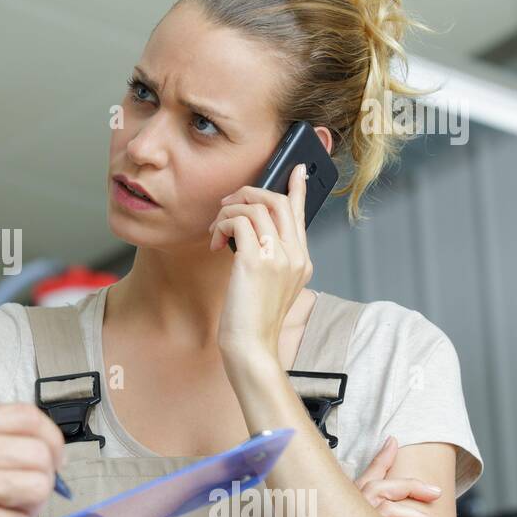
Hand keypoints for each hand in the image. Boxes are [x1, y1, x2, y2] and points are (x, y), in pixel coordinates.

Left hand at [209, 164, 312, 364]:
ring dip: (229, 210)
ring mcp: (279, 257)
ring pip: (256, 207)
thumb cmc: (253, 321)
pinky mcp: (256, 261)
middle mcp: (295, 255)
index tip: (297, 169)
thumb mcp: (268, 285)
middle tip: (227, 205)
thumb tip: (249, 232)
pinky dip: (222, 224)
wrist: (251, 348)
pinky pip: (239, 222)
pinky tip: (215, 242)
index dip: (297, 187)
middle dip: (248, 194)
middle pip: (278, 201)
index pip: (300, 214)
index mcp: (301, 260)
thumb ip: (268, 257)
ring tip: (216, 230)